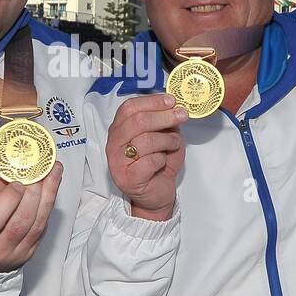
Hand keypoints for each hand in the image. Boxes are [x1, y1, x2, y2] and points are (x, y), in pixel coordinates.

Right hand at [0, 163, 63, 271]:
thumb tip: (11, 166)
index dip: (7, 200)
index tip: (17, 182)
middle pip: (20, 222)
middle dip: (33, 194)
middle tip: (41, 171)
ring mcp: (16, 254)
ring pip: (37, 225)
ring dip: (48, 197)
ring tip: (53, 174)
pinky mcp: (30, 253)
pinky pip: (43, 228)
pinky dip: (48, 207)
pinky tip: (51, 190)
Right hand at [106, 93, 187, 220]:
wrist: (156, 195)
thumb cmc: (158, 164)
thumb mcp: (162, 136)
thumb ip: (164, 122)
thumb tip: (174, 106)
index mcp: (119, 129)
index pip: (129, 108)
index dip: (151, 101)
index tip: (171, 101)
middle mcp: (114, 144)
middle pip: (137, 121)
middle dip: (163, 116)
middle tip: (181, 116)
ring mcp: (118, 162)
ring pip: (145, 140)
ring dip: (166, 140)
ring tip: (173, 145)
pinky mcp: (127, 178)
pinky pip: (149, 161)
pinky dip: (162, 160)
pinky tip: (162, 163)